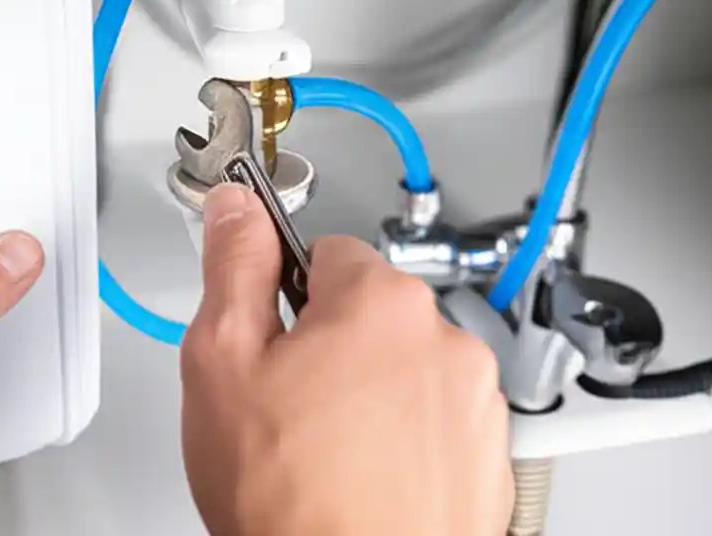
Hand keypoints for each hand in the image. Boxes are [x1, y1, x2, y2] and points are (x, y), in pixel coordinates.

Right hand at [181, 184, 512, 535]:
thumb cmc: (291, 500)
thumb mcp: (223, 362)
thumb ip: (234, 268)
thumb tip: (238, 210)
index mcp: (383, 302)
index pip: (325, 250)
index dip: (283, 295)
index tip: (268, 333)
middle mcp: (446, 342)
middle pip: (368, 311)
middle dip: (328, 345)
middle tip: (285, 405)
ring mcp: (476, 403)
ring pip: (402, 368)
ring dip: (369, 393)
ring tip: (323, 450)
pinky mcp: (489, 457)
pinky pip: (434, 422)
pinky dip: (404, 439)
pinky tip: (360, 476)